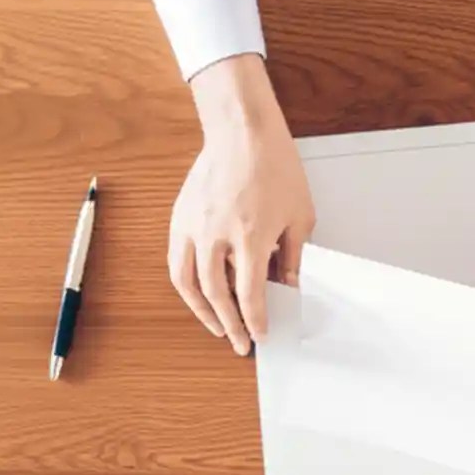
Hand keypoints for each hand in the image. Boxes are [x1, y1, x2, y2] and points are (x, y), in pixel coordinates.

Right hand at [168, 54, 315, 354]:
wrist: (242, 131)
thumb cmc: (274, 166)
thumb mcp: (298, 216)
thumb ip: (291, 257)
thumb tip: (288, 288)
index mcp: (250, 236)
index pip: (249, 294)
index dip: (255, 320)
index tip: (261, 335)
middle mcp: (216, 236)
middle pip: (217, 295)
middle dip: (231, 324)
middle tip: (241, 343)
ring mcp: (193, 226)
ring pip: (188, 283)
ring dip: (202, 311)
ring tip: (217, 328)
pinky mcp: (180, 217)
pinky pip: (176, 261)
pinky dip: (186, 284)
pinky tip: (198, 294)